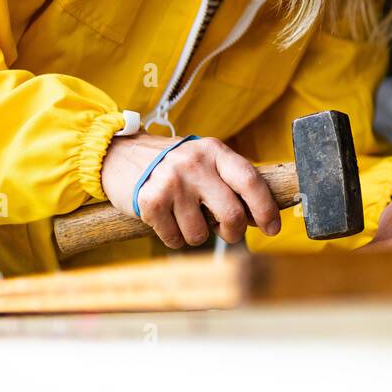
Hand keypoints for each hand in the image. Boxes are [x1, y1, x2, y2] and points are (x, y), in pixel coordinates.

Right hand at [100, 134, 280, 248]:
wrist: (119, 155)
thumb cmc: (173, 163)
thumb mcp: (204, 158)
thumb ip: (231, 180)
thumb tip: (262, 215)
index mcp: (215, 151)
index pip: (251, 181)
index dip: (266, 209)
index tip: (272, 228)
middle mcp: (195, 164)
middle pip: (231, 215)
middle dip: (233, 232)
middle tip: (226, 231)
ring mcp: (171, 183)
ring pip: (201, 234)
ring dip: (198, 235)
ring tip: (187, 217)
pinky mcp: (150, 202)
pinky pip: (175, 240)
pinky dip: (175, 238)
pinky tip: (168, 220)